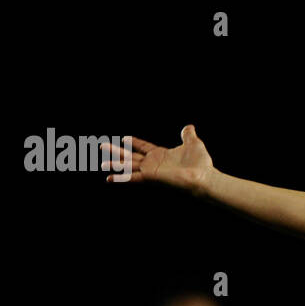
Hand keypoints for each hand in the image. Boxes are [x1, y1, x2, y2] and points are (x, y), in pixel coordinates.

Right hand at [100, 124, 215, 192]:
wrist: (203, 177)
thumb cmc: (200, 163)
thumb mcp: (193, 143)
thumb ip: (188, 135)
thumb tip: (188, 127)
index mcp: (162, 155)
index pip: (144, 147)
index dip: (135, 143)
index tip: (124, 138)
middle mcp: (154, 163)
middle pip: (131, 156)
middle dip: (116, 152)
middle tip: (102, 146)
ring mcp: (151, 171)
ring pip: (128, 165)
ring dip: (114, 164)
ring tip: (101, 163)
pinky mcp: (150, 177)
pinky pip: (132, 177)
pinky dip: (121, 177)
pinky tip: (109, 178)